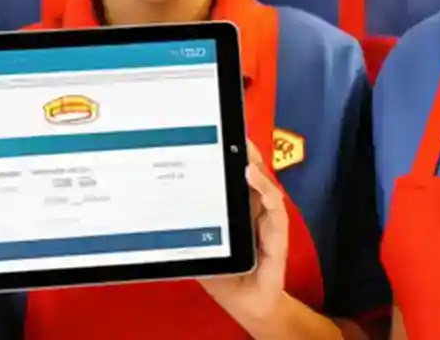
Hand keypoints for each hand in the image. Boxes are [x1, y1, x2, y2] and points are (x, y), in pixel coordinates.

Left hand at [198, 140, 287, 323]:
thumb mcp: (201, 248)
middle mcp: (256, 212)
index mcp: (239, 211)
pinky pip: (275, 212)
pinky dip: (265, 192)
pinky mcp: (278, 239)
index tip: (223, 135)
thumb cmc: (227, 276)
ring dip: (256, 168)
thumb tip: (160, 207)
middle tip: (236, 135)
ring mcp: (269, 224)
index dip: (234, 155)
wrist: (249, 305)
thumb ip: (189, 229)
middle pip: (254, 176)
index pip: (238, 177)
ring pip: (266, 187)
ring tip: (244, 153)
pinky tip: (253, 178)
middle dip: (246, 154)